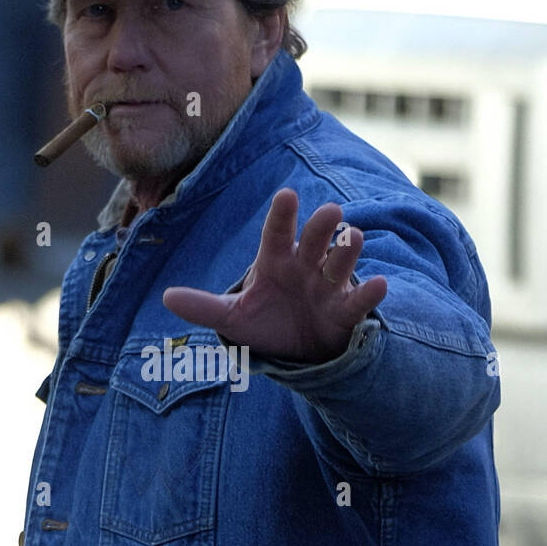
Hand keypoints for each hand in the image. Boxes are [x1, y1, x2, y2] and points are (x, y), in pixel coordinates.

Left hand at [162, 188, 387, 362]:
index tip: (287, 195)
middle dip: (322, 228)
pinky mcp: (346, 311)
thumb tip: (167, 297)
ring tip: (353, 236)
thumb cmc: (265, 322)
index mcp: (275, 261)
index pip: (277, 234)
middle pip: (315, 240)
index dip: (282, 216)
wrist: (295, 350)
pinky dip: (369, 293)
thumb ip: (204, 306)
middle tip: (331, 212)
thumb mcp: (231, 318)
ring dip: (347, 251)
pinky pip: (359, 300)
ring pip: (340, 263)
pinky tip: (379, 284)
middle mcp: (305, 266)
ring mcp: (328, 286)